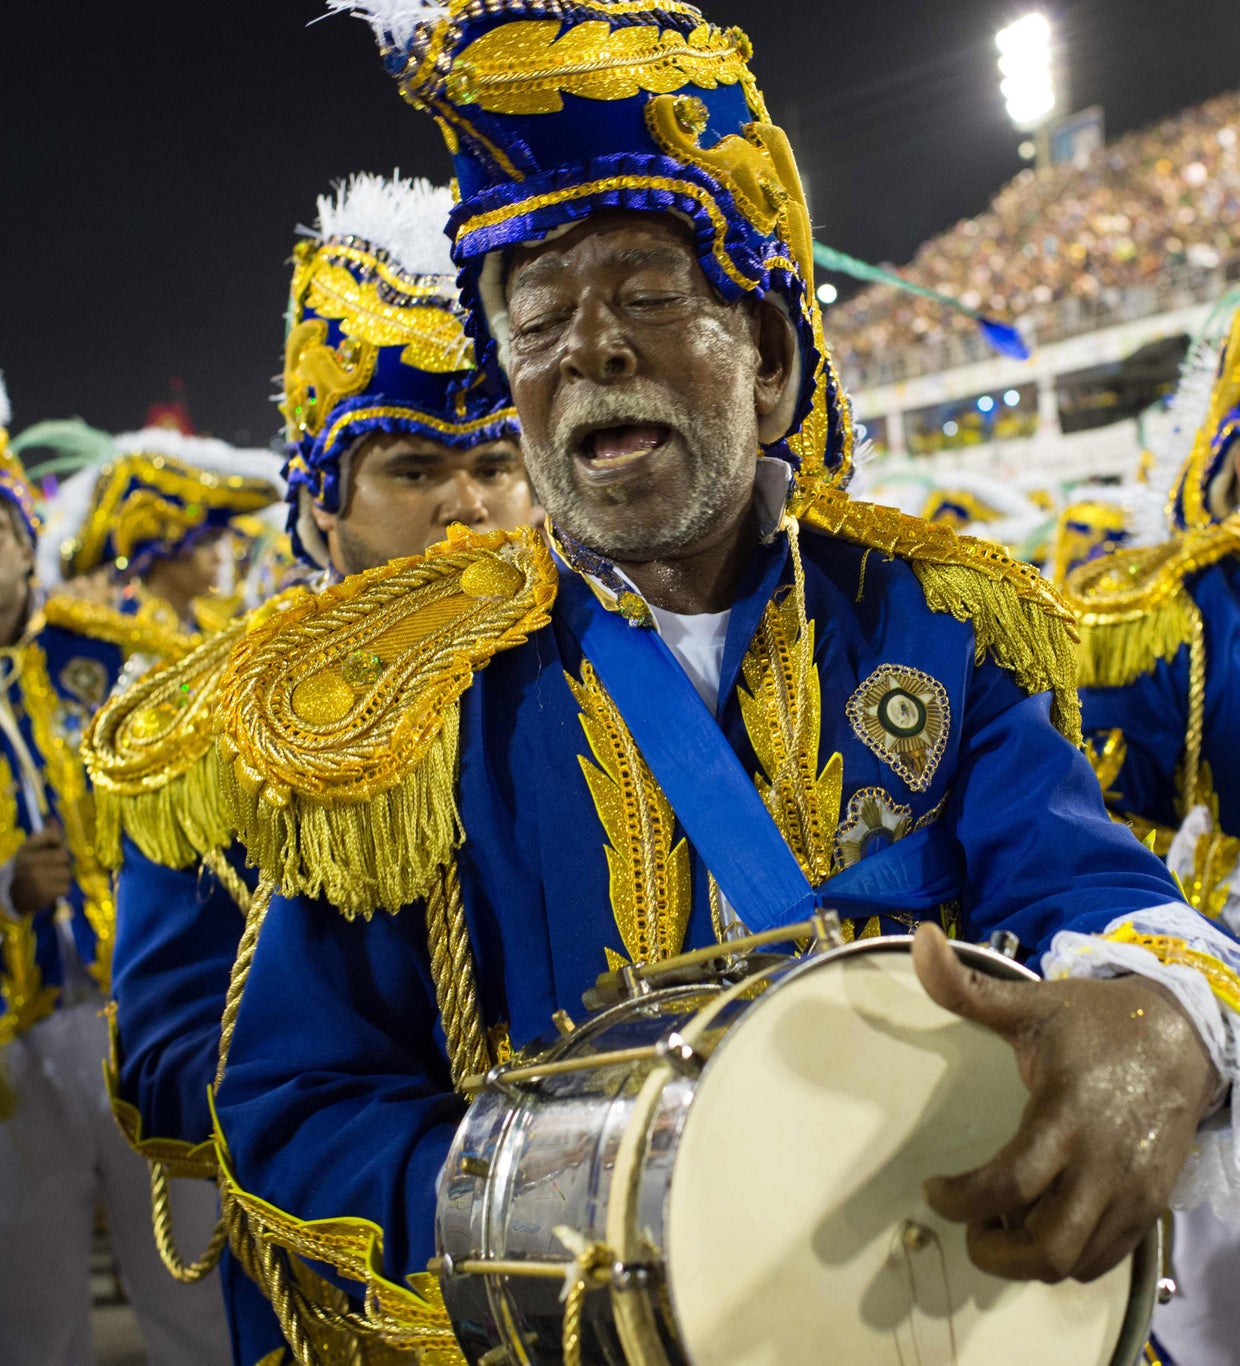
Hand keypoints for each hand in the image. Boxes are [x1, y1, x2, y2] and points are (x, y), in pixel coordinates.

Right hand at [10, 824, 71, 916]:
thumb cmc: (26, 868)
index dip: (58, 843)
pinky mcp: (42, 894)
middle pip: (64, 856)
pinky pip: (65, 888)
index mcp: (25, 849)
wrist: (12, 896)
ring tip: (49, 880)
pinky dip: (60, 890)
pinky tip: (49, 890)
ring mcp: (35, 879)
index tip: (53, 848)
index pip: (54, 837)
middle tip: (51, 867)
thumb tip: (54, 819)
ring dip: (62, 878)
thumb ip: (45, 835)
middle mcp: (28, 863)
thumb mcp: (30, 849)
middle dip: (62, 863)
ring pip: (67, 873)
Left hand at [913, 921, 1219, 1282]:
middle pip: (1047, 1247)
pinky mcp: (1150, 1207)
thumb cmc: (1096, 1021)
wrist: (1182, 1038)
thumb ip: (965, 986)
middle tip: (969, 1226)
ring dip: (1028, 1258)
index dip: (961, 1200)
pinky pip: (1105, 1258)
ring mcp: (1132, 1193)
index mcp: (1066, 1115)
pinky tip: (1041, 1221)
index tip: (932, 1189)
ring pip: (1075, 1262)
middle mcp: (1102, 1165)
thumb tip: (920, 938)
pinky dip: (1067, 1256)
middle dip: (996, 1252)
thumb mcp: (1029, 1001)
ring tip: (1000, 1222)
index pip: (1008, 1185)